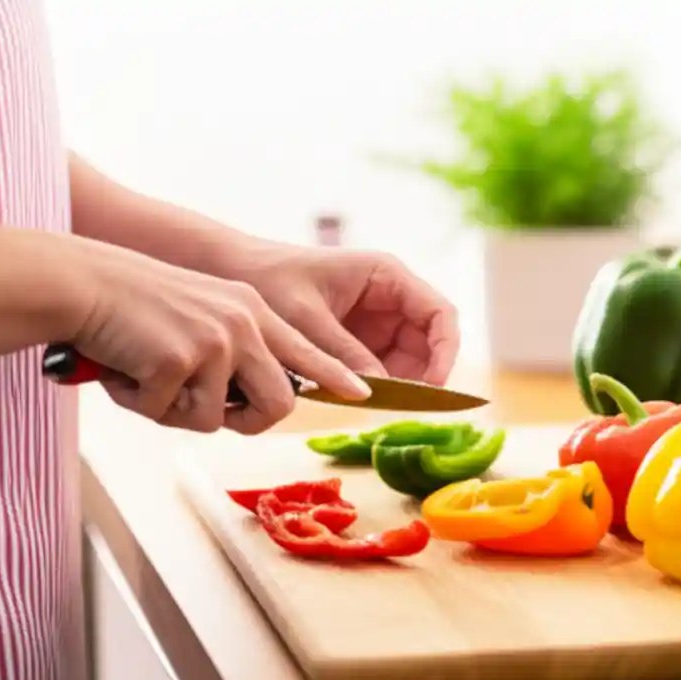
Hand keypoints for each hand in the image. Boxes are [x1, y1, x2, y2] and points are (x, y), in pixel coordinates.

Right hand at [63, 237, 370, 433]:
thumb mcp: (198, 318)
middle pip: (278, 404)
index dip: (333, 375)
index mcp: (251, 310)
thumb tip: (239, 408)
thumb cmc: (131, 310)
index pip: (306, 349)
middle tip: (204, 413)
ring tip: (148, 377)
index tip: (362, 391)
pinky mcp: (182, 358)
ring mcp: (216, 340)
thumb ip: (229, 354)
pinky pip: (169, 414)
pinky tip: (124, 371)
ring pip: (217, 418)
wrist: (83, 283)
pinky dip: (141, 403)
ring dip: (177, 412)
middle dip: (247, 423)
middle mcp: (243, 322)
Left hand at [235, 245, 459, 385]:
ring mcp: (376, 319)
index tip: (434, 386)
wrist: (234, 273)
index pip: (440, 313)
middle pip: (429, 342)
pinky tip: (354, 396)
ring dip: (398, 384)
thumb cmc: (269, 279)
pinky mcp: (360, 340)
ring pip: (409, 360)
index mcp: (386, 275)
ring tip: (368, 402)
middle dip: (421, 375)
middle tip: (397, 406)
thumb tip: (377, 391)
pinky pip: (382, 367)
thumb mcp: (306, 318)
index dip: (446, 351)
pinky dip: (376, 386)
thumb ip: (343, 353)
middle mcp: (390, 296)